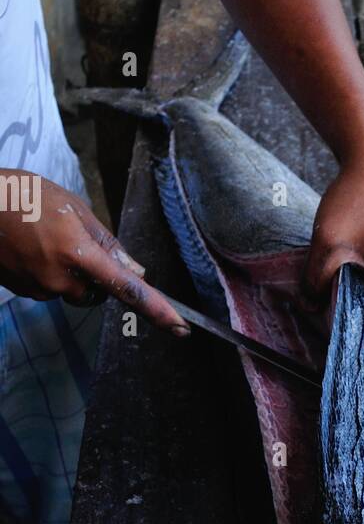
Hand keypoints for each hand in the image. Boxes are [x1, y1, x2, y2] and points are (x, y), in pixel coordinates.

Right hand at [0, 170, 188, 332]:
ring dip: (71, 273)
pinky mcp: (23, 293)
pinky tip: (33, 248)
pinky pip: (51, 290)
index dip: (156, 309)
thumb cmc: (24, 196)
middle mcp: (60, 279)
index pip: (127, 288)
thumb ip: (106, 242)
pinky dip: (50, 273)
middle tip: (74, 240)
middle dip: (96, 274)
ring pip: (73, 291)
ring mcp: (39, 289)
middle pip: (98, 292)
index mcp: (78, 253)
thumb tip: (135, 271)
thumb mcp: (73, 208)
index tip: (180, 327)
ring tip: (47, 239)